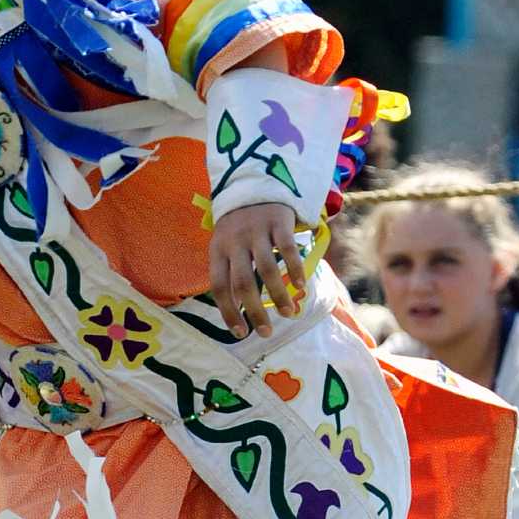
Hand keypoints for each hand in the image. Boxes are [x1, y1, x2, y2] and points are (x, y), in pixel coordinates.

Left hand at [208, 201, 306, 338]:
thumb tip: (237, 310)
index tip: (240, 333)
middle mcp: (235, 241)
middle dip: (254, 311)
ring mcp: (257, 231)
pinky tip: (301, 286)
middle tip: (266, 332)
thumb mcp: (224, 245)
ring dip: (278, 295)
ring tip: (287, 313)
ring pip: (266, 269)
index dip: (228, 312)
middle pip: (242, 282)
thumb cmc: (239, 226)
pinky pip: (288, 250)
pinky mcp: (278, 222)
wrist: (255, 185)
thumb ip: (228, 272)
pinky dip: (295, 270)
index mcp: (217, 250)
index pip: (219, 286)